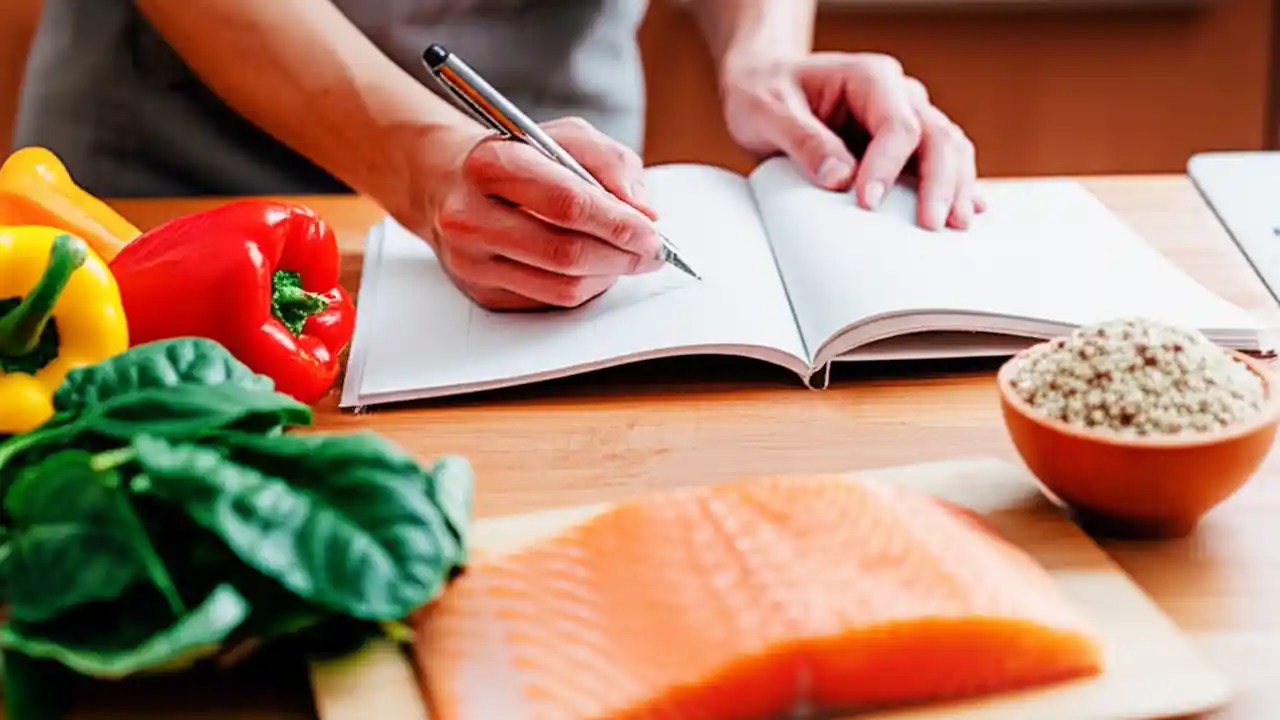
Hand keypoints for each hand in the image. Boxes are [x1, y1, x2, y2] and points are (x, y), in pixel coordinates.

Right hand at [407, 118, 662, 309]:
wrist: (447, 182)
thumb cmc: (514, 156)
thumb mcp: (563, 136)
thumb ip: (610, 163)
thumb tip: (643, 211)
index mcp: (491, 164)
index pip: (567, 204)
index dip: (617, 223)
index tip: (651, 232)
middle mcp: (471, 216)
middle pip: (566, 253)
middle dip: (621, 256)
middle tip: (652, 252)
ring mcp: (472, 261)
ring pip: (561, 287)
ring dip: (607, 276)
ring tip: (626, 258)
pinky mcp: (481, 292)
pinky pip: (549, 302)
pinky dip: (583, 288)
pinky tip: (593, 268)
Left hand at [721, 53, 984, 230]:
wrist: (765, 86)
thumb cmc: (765, 93)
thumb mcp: (767, 112)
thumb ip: (802, 140)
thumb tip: (840, 178)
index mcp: (868, 78)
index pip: (896, 123)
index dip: (888, 165)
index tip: (867, 202)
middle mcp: (897, 94)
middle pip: (937, 135)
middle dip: (940, 182)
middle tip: (932, 223)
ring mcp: (906, 117)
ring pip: (949, 147)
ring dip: (957, 186)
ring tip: (956, 224)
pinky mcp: (904, 145)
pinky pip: (941, 161)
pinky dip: (957, 185)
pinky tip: (972, 210)